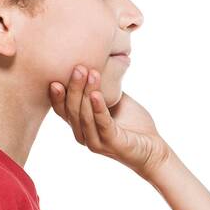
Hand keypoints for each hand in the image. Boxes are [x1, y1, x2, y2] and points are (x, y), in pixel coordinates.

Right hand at [48, 66, 170, 180]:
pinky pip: (102, 124)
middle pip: (71, 110)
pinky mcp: (112, 144)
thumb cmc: (133, 125)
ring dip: (85, 93)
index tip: (55, 74)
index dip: (57, 94)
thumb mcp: (115, 101)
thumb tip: (97, 61)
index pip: (62, 109)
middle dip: (73, 87)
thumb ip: (103, 88)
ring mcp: (96, 142)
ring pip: (84, 116)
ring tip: (89, 73)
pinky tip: (96, 94)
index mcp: (81, 125)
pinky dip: (98, 108)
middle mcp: (84, 135)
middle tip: (78, 67)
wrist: (154, 148)